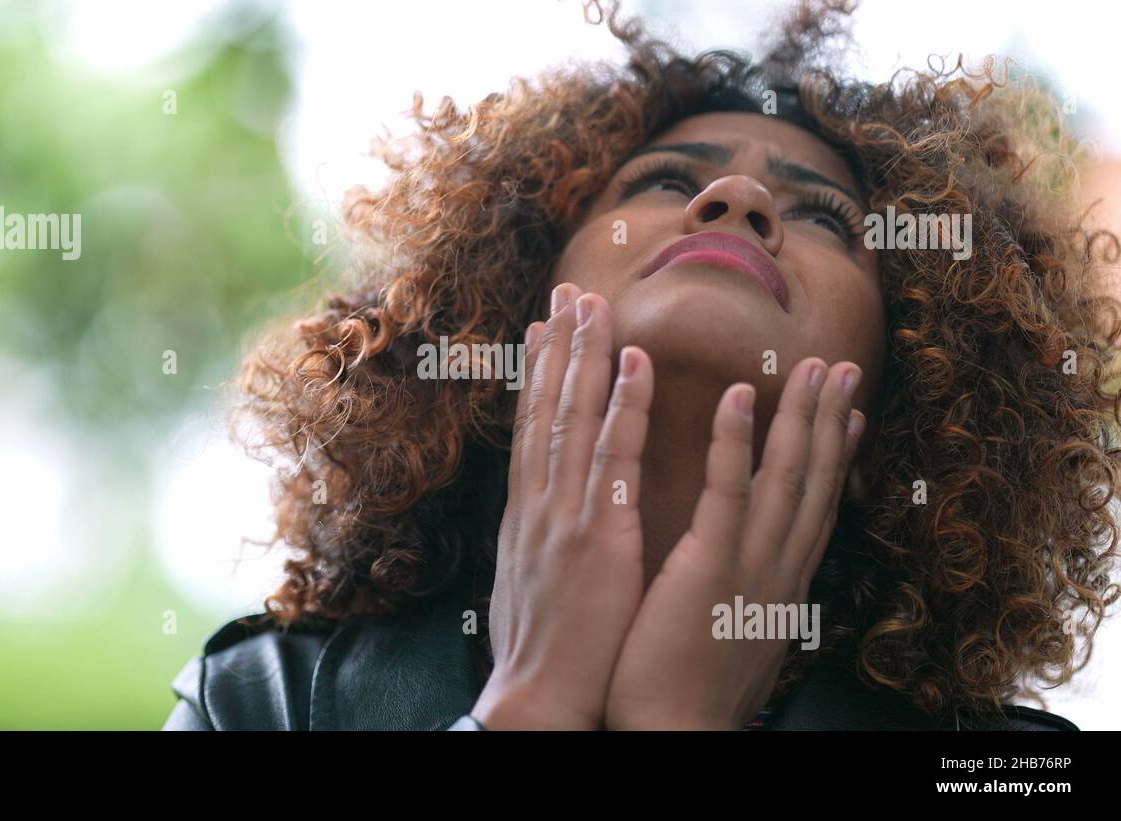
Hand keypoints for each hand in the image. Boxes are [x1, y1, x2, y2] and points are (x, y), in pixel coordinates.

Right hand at [472, 284, 652, 729]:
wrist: (537, 699)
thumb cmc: (544, 650)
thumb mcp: (529, 582)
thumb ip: (539, 537)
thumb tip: (542, 511)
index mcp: (526, 516)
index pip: (532, 430)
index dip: (539, 377)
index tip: (544, 330)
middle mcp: (538, 504)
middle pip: (546, 410)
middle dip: (557, 348)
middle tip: (567, 294)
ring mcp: (564, 515)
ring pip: (574, 418)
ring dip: (586, 356)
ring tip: (595, 305)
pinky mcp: (597, 535)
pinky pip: (615, 458)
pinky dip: (624, 406)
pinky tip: (636, 363)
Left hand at [604, 356, 865, 729]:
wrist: (674, 733)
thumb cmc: (687, 687)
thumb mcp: (733, 632)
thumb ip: (746, 592)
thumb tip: (755, 574)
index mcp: (780, 583)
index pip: (814, 507)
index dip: (834, 456)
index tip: (850, 413)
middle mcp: (780, 569)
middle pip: (814, 482)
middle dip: (831, 420)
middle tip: (846, 366)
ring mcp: (751, 566)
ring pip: (786, 477)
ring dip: (802, 415)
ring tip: (816, 364)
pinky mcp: (712, 567)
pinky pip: (728, 491)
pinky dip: (736, 440)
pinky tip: (740, 395)